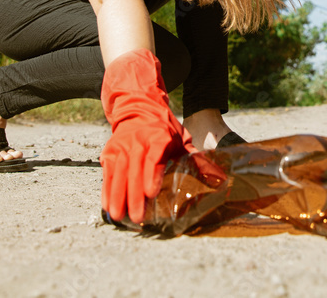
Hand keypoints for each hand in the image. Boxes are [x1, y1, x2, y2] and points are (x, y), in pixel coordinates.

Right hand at [99, 49, 196, 222]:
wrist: (138, 109)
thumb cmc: (164, 129)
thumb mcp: (183, 140)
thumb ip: (198, 160)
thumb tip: (219, 179)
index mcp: (159, 136)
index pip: (154, 157)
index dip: (152, 175)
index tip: (151, 192)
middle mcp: (138, 140)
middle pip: (135, 169)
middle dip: (134, 195)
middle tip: (137, 216)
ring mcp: (122, 146)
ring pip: (118, 173)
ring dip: (117, 196)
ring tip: (118, 216)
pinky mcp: (110, 152)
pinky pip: (108, 173)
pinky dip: (106, 190)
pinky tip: (107, 206)